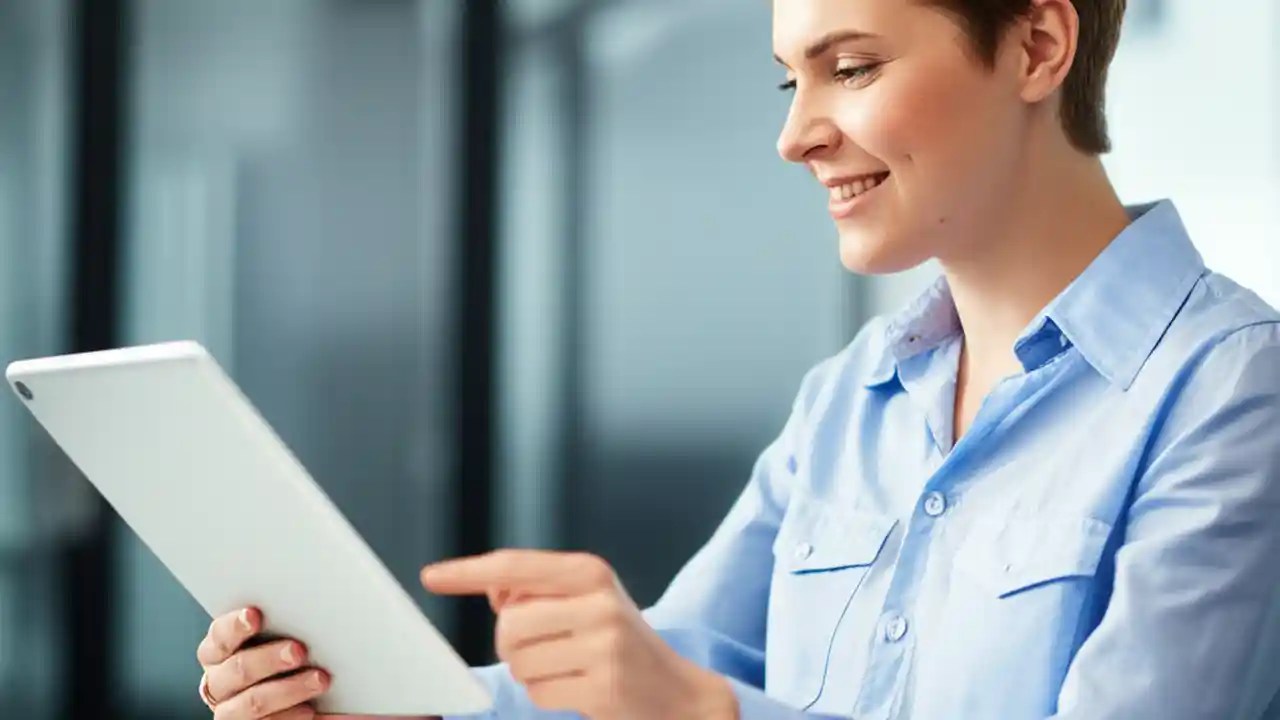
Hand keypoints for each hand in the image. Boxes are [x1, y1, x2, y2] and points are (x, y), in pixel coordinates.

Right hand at [196, 607, 330, 718]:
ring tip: (319, 680)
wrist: (283, 701)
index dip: (235, 625)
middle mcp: (218, 682)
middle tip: (299, 650)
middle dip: (269, 659)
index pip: (220, 636)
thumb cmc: (281, 657)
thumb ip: (279, 625)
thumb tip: (307, 604)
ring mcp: (230, 711)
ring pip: (253, 702)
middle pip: (238, 669)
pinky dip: (292, 716)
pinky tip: (311, 709)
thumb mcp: (274, 639)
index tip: (255, 614)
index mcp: (217, 653)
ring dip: (288, 690)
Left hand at [421, 550, 738, 719]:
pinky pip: (538, 692)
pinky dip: (548, 695)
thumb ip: (539, 590)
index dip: (467, 571)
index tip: (432, 576)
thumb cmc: (620, 641)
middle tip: (543, 648)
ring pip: (519, 661)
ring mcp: (603, 644)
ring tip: (566, 667)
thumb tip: (492, 587)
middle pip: (508, 623)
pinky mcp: (603, 685)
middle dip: (512, 643)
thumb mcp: (587, 600)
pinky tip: (578, 687)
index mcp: (590, 571)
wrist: (677, 690)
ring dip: (531, 672)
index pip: (514, 565)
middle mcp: (599, 601)